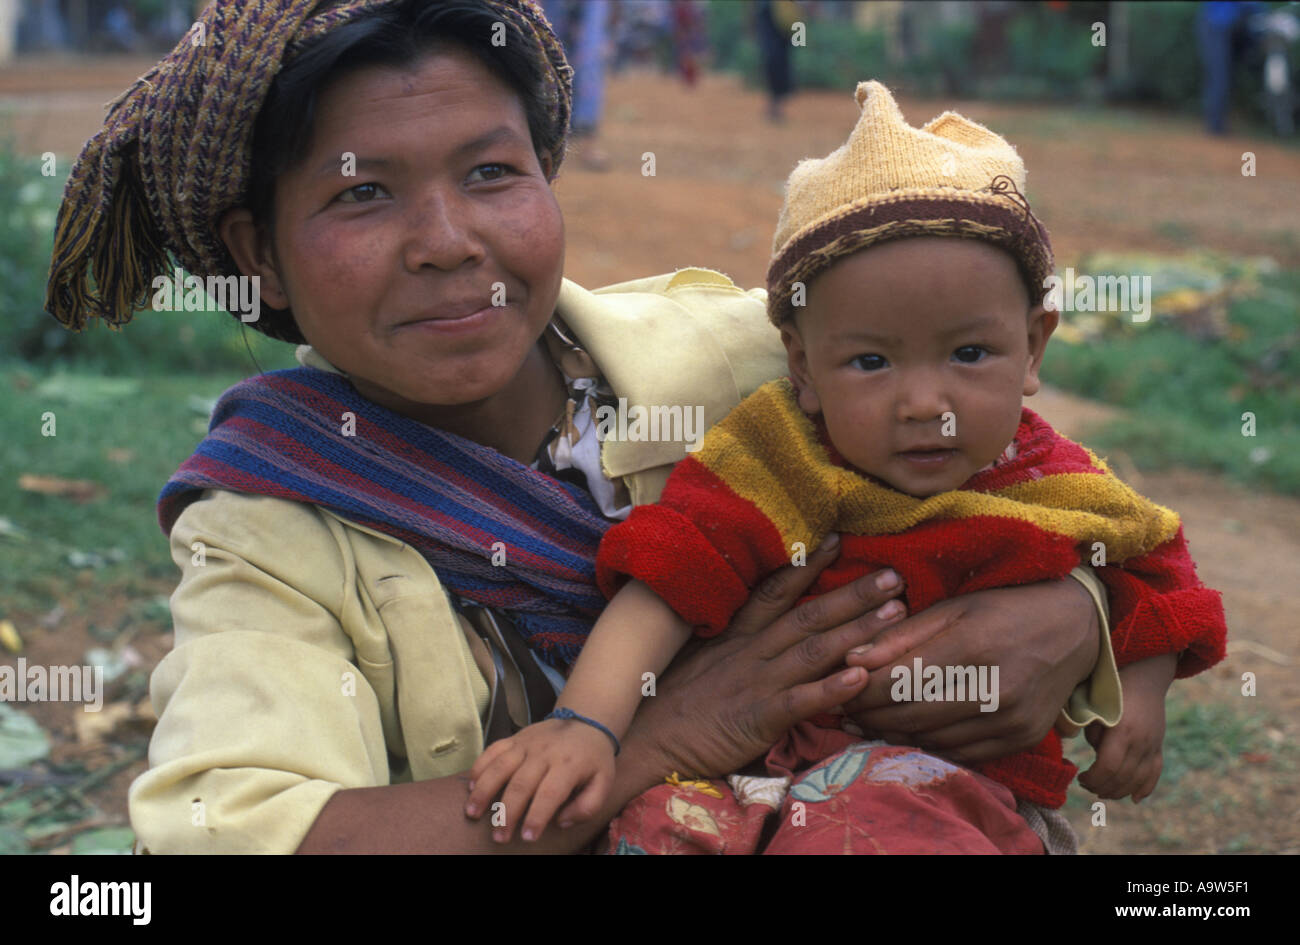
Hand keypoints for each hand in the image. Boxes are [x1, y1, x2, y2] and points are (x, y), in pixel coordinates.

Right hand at [464, 717, 615, 842]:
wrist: (585, 721)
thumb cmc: (593, 759)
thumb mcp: (604, 782)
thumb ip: (588, 805)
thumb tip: (561, 821)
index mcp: (568, 765)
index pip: (549, 793)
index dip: (536, 817)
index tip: (527, 837)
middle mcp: (544, 753)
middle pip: (521, 784)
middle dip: (507, 813)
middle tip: (499, 837)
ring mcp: (526, 743)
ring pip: (501, 766)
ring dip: (484, 790)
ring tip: (473, 813)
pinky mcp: (514, 738)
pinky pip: (493, 750)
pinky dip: (479, 767)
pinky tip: (470, 786)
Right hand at [622, 534, 908, 780]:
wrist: (642, 741)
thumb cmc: (666, 703)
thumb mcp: (695, 658)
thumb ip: (725, 641)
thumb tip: (748, 625)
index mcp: (735, 636)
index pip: (775, 592)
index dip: (808, 565)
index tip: (838, 541)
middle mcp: (750, 651)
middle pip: (808, 615)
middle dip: (854, 595)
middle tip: (894, 577)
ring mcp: (756, 683)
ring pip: (814, 650)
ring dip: (857, 631)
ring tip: (895, 615)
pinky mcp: (757, 718)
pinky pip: (800, 700)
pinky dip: (831, 688)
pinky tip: (860, 677)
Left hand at [840, 576, 1099, 763]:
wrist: (1076, 629)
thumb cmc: (1005, 608)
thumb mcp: (953, 608)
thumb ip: (901, 635)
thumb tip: (850, 658)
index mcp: (972, 647)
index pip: (897, 681)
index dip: (859, 689)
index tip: (836, 685)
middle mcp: (993, 689)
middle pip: (909, 714)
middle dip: (867, 713)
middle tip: (841, 709)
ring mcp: (1010, 719)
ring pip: (931, 738)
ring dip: (890, 733)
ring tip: (864, 721)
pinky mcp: (1020, 738)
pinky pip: (960, 753)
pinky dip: (926, 745)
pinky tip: (905, 734)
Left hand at [1079, 653, 1176, 802]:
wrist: (1144, 675)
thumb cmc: (1111, 688)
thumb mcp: (1095, 706)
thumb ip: (1092, 731)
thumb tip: (1094, 753)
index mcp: (1123, 731)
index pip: (1108, 767)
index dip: (1093, 778)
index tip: (1080, 777)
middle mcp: (1142, 742)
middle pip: (1123, 778)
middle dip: (1102, 787)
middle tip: (1086, 785)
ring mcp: (1153, 745)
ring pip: (1138, 780)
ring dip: (1119, 791)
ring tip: (1102, 791)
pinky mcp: (1158, 746)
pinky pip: (1155, 773)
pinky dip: (1145, 788)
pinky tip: (1134, 799)